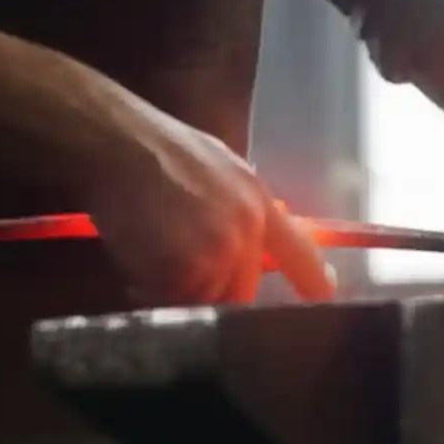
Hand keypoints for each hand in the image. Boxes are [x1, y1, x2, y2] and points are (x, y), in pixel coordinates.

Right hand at [83, 105, 335, 305]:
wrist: (118, 144)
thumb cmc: (160, 150)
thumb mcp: (221, 168)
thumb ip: (241, 207)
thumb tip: (253, 240)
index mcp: (259, 204)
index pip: (298, 251)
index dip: (313, 279)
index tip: (325, 293)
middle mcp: (247, 231)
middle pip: (242, 290)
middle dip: (212, 290)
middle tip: (178, 271)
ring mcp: (218, 253)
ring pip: (204, 299)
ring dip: (177, 291)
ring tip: (149, 256)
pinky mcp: (185, 271)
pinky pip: (172, 299)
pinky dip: (151, 290)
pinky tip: (136, 260)